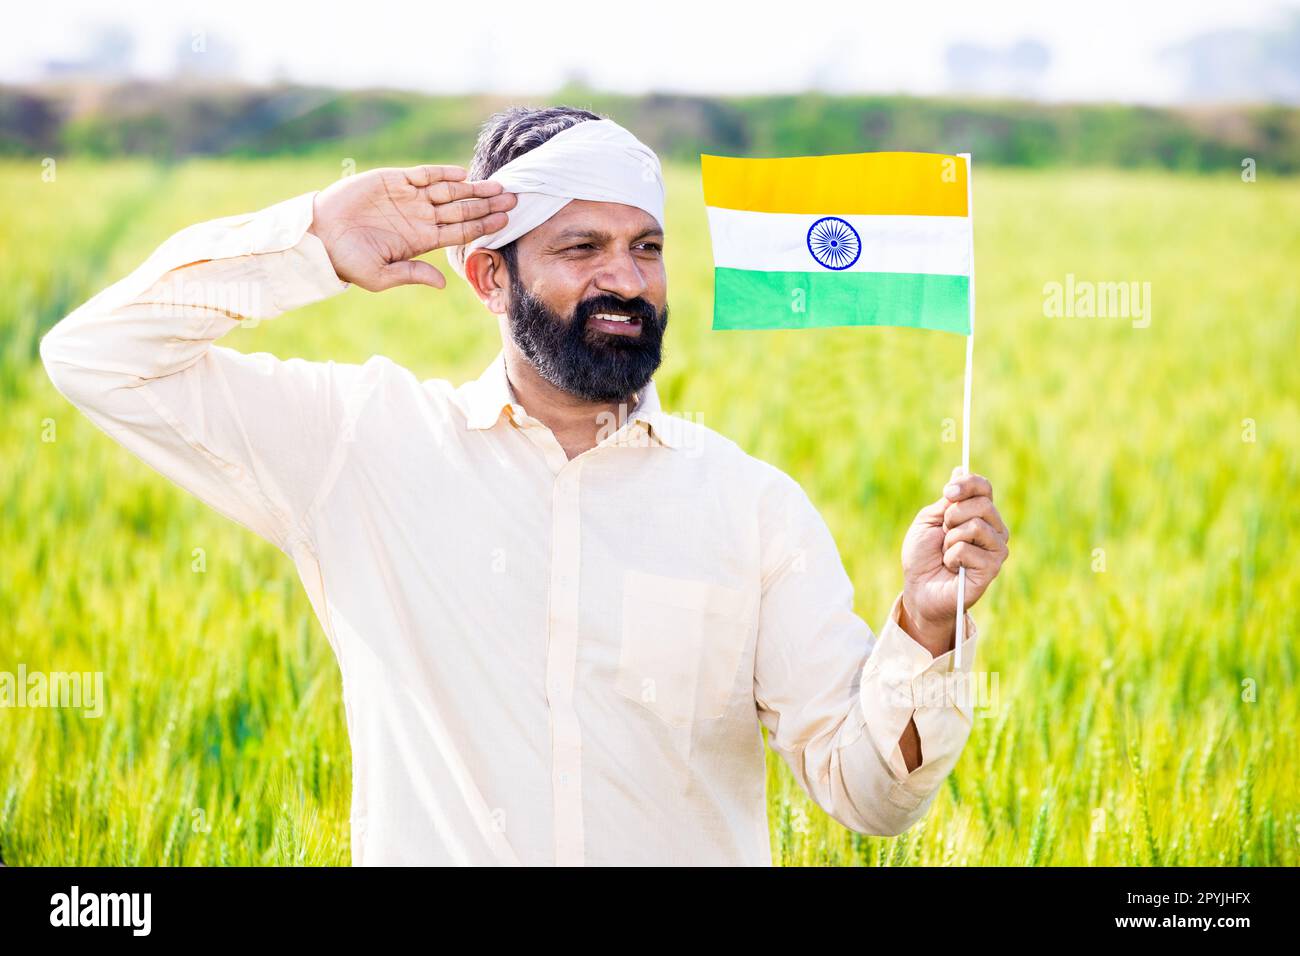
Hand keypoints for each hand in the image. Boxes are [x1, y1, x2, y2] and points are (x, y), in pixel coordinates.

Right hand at [307, 165, 516, 291]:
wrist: (320, 235)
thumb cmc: (348, 261)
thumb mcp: (380, 276)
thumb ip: (412, 275)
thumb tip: (443, 284)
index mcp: (421, 241)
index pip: (460, 232)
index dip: (483, 225)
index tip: (506, 221)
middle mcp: (421, 218)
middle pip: (462, 210)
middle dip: (487, 204)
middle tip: (513, 199)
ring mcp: (409, 198)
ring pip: (449, 191)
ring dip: (472, 188)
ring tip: (497, 186)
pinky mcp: (394, 180)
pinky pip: (424, 175)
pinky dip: (443, 173)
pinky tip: (463, 173)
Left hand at [899, 468, 1009, 654]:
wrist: (919, 588)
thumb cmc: (922, 556)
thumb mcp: (929, 520)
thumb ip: (947, 500)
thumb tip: (960, 468)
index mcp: (979, 514)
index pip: (984, 488)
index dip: (966, 485)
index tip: (947, 492)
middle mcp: (994, 529)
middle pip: (982, 504)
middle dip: (952, 516)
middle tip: (943, 533)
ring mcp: (996, 549)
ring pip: (976, 525)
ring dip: (951, 539)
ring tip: (946, 553)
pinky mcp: (992, 568)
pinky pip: (968, 549)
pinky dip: (952, 557)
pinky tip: (952, 567)